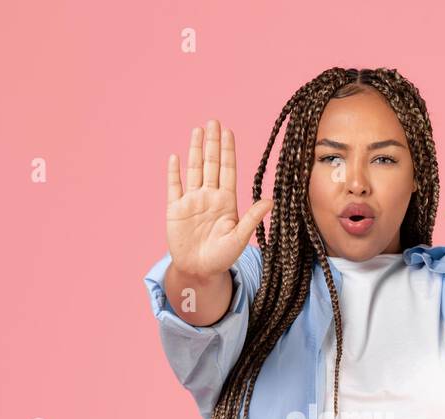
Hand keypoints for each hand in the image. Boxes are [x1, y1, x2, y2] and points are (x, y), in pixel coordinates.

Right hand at [166, 119, 272, 278]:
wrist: (199, 271)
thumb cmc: (221, 257)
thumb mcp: (239, 238)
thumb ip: (252, 218)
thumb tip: (270, 200)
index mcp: (226, 201)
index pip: (228, 170)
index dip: (228, 151)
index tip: (228, 132)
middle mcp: (209, 197)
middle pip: (211, 164)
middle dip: (213, 143)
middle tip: (213, 121)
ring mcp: (192, 201)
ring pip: (194, 170)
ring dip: (195, 150)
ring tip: (197, 131)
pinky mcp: (175, 210)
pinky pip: (174, 187)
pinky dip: (174, 172)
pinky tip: (175, 157)